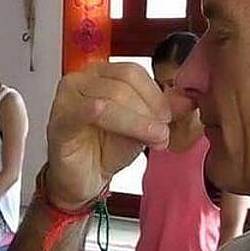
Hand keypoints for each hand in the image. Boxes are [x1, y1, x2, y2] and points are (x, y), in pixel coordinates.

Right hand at [46, 63, 170, 208]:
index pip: (132, 71)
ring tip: (155, 140)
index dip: (155, 94)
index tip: (169, 117)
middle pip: (123, 84)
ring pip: (111, 97)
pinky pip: (90, 112)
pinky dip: (120, 122)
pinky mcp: (60, 120)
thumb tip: (189, 99)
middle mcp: (80, 79)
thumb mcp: (142, 127)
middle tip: (163, 134)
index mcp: (100, 74)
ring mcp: (66, 98)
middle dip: (149, 110)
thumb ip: (162, 111)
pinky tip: (133, 138)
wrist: (84, 179)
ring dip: (139, 122)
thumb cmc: (107, 149)